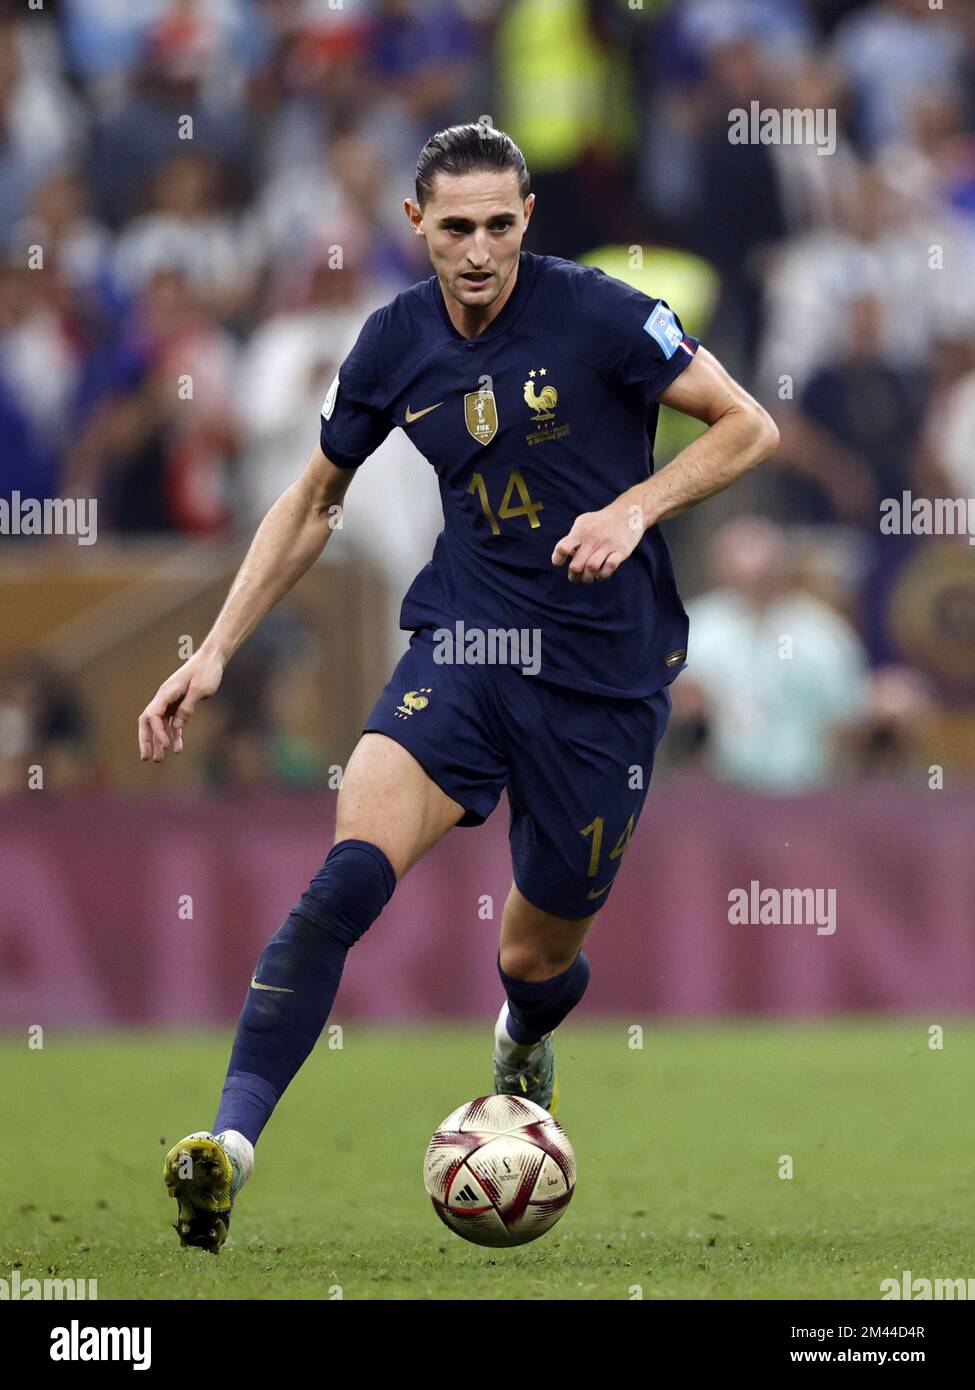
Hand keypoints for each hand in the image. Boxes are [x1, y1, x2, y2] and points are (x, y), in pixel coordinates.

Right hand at [138, 648, 224, 762]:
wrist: (212, 659)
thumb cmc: (206, 671)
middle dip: (146, 740)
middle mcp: (164, 697)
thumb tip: (177, 725)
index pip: (152, 715)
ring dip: (159, 741)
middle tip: (146, 757)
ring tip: (159, 759)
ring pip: (159, 724)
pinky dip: (174, 735)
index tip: (166, 745)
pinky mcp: (180, 704)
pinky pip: (173, 723)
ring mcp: (171, 701)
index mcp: (166, 692)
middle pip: (148, 721)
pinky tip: (178, 747)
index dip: (156, 732)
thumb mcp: (200, 689)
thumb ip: (188, 707)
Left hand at [551, 497, 644, 582]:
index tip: (559, 563)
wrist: (628, 512)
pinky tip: (601, 574)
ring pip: (591, 569)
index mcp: (580, 531)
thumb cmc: (601, 521)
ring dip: (588, 578)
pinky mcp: (622, 550)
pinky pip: (609, 568)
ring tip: (588, 578)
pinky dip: (603, 575)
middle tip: (575, 577)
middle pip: (576, 566)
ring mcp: (608, 544)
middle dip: (574, 576)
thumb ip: (573, 538)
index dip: (558, 559)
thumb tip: (566, 556)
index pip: (563, 548)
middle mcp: (593, 538)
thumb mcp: (583, 522)